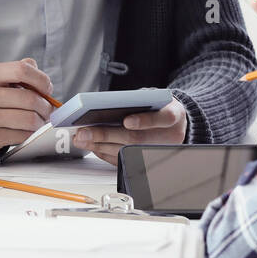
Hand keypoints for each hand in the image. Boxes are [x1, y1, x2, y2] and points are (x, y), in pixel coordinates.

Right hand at [0, 58, 55, 156]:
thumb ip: (19, 72)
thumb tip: (45, 83)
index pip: (21, 70)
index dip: (41, 79)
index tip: (47, 88)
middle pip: (29, 98)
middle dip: (46, 106)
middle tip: (47, 109)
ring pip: (30, 119)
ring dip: (41, 121)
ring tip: (39, 120)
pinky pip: (23, 135)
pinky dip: (30, 134)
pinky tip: (26, 130)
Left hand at [71, 99, 187, 166]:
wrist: (175, 122)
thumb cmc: (159, 106)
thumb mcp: (154, 97)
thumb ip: (137, 100)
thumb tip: (106, 106)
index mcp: (174, 114)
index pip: (164, 118)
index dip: (145, 121)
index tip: (127, 121)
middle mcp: (169, 136)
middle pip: (137, 139)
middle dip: (107, 135)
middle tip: (84, 132)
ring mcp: (158, 151)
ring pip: (127, 151)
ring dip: (100, 146)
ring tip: (81, 139)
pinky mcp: (146, 160)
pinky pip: (124, 159)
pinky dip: (105, 153)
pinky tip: (92, 146)